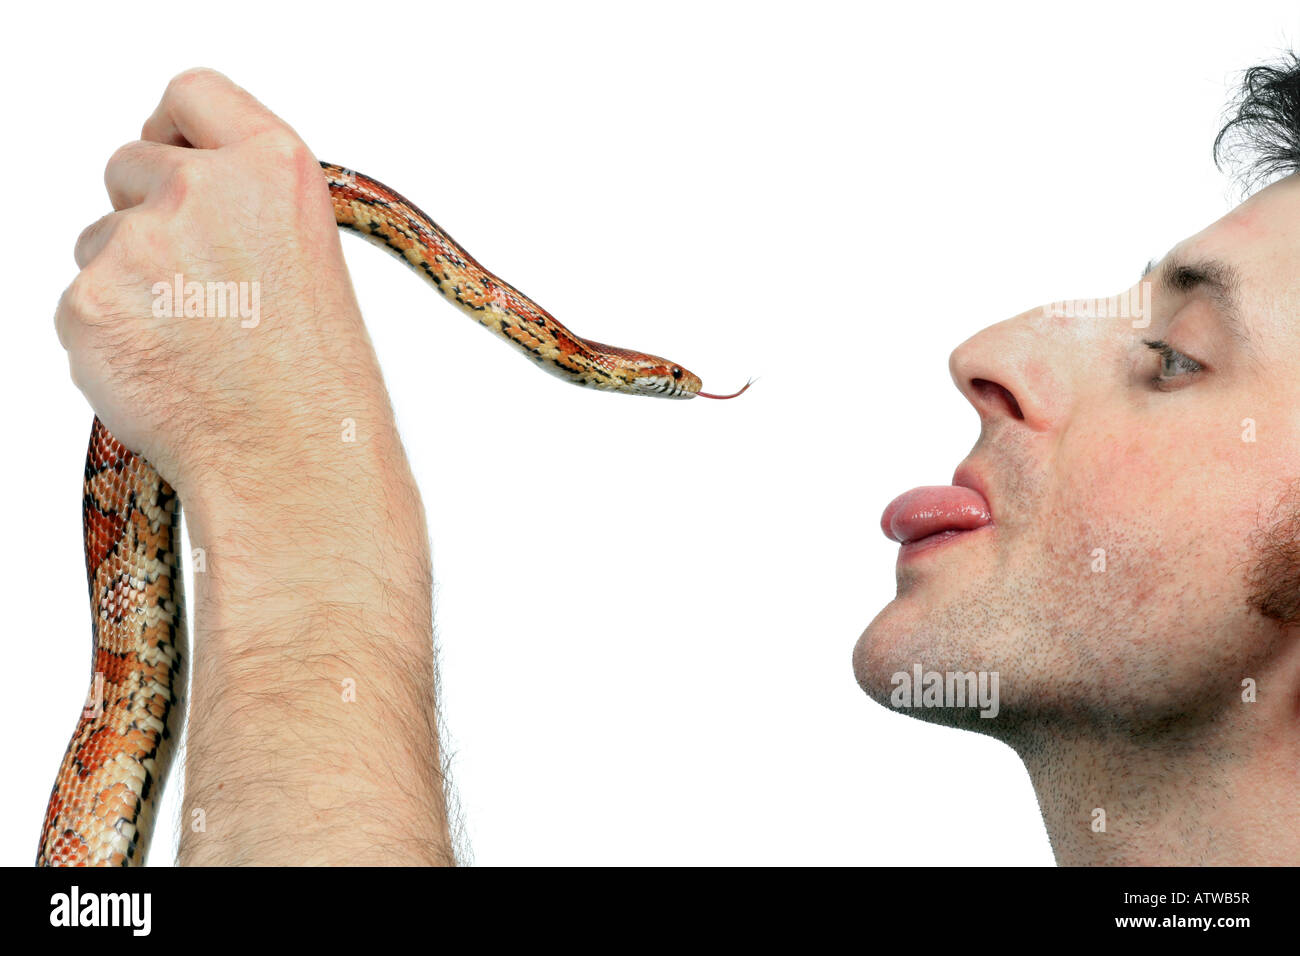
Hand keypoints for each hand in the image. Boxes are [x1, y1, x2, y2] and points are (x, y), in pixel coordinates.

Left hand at [55, 67, 389, 514]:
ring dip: (130, 281)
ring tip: (194, 344)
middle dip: (149, 214)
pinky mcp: (88, 303)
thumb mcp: (311, 260)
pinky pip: (81, 303)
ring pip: (100, 241)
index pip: (194, 94)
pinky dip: (111, 334)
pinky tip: (165, 370)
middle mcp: (203, 191)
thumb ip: (244, 207)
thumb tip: (176, 200)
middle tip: (197, 286)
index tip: (177, 154)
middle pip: (131, 165)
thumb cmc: (316, 381)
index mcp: (274, 169)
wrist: (292, 462)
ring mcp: (137, 245)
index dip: (178, 128)